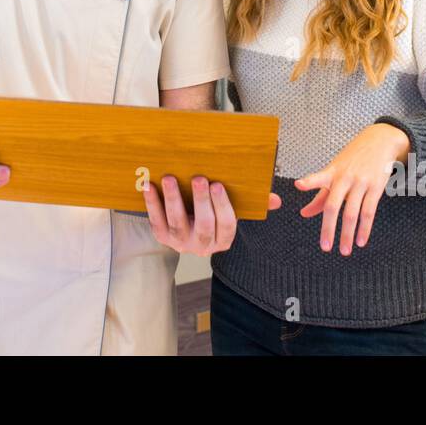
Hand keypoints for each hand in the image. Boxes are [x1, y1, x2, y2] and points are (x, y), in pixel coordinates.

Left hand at [142, 175, 281, 255]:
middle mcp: (203, 246)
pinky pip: (156, 223)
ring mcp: (182, 243)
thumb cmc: (213, 213)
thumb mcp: (233, 209)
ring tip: (170, 178)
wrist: (188, 229)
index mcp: (223, 239)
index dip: (222, 205)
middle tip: (198, 178)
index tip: (218, 184)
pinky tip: (149, 187)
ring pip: (177, 224)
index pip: (227, 225)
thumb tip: (276, 199)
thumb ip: (254, 204)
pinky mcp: (163, 239)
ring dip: (173, 200)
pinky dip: (151, 205)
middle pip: (204, 225)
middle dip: (201, 201)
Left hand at [296, 124, 410, 253]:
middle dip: (329, 228)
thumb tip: (304, 214)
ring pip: (352, 213)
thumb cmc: (352, 159)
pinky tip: (361, 241)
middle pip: (333, 205)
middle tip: (325, 247)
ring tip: (344, 250)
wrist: (379, 142)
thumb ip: (320, 194)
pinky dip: (365, 228)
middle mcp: (345, 177)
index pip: (318, 177)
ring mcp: (361, 182)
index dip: (308, 181)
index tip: (299, 185)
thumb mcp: (334, 172)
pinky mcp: (376, 187)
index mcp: (331, 173)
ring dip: (348, 234)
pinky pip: (369, 211)